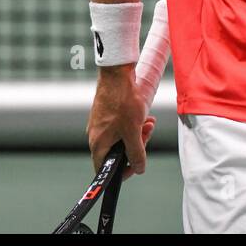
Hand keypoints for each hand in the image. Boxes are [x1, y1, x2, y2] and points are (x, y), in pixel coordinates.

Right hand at [87, 65, 156, 180]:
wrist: (117, 74)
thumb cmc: (123, 101)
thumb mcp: (133, 131)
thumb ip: (136, 152)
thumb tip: (139, 169)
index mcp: (98, 144)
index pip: (105, 169)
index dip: (123, 171)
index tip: (138, 164)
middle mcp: (96, 136)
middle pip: (117, 152)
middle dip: (136, 145)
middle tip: (147, 134)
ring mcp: (100, 124)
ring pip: (122, 137)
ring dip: (137, 133)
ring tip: (149, 122)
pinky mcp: (106, 114)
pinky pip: (121, 126)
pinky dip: (134, 123)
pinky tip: (145, 116)